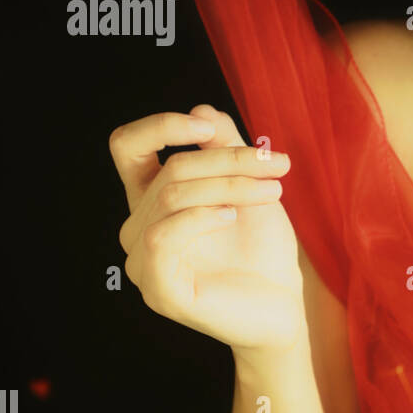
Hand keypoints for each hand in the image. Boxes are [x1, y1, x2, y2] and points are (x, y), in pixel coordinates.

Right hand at [109, 104, 303, 354]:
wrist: (284, 304)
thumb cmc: (263, 247)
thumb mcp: (249, 185)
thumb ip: (224, 147)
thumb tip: (201, 108)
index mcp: (153, 199)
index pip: (128, 146)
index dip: (160, 126)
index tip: (209, 129)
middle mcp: (140, 227)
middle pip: (170, 169)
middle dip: (229, 160)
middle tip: (278, 164)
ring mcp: (144, 261)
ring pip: (172, 196)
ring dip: (230, 185)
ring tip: (273, 190)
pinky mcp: (158, 289)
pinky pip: (162, 237)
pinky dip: (200, 218)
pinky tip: (232, 218)